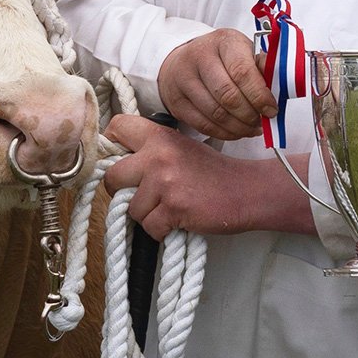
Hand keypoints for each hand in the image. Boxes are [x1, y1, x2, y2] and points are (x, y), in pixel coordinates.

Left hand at [103, 114, 314, 239]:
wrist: (247, 190)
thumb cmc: (214, 172)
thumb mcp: (181, 147)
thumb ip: (152, 150)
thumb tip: (117, 162)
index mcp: (160, 136)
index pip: (117, 127)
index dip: (111, 145)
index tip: (119, 159)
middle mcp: (158, 156)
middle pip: (111, 176)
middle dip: (121, 190)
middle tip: (142, 194)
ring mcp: (165, 183)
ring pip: (129, 208)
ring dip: (147, 214)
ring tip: (169, 207)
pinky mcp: (173, 209)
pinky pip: (148, 227)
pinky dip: (161, 230)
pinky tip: (178, 220)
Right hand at [158, 28, 276, 138]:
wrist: (184, 61)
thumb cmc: (222, 58)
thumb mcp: (244, 52)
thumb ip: (264, 68)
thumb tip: (284, 88)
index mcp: (224, 41)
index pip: (242, 72)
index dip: (259, 95)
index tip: (271, 109)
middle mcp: (200, 57)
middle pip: (228, 95)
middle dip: (250, 114)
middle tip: (262, 121)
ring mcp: (184, 79)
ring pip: (215, 113)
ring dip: (239, 127)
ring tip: (252, 128)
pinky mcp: (176, 101)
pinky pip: (203, 125)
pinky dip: (224, 133)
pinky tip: (236, 131)